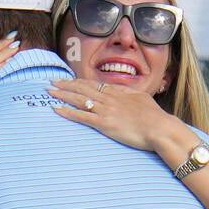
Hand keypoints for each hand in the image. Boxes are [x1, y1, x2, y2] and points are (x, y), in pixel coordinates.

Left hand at [47, 78, 172, 151]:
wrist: (160, 128)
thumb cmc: (155, 117)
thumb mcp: (142, 98)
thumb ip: (129, 93)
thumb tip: (122, 91)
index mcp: (119, 92)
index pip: (94, 84)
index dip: (79, 82)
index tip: (69, 80)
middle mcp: (110, 98)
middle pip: (83, 88)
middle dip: (66, 84)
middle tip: (52, 81)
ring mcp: (106, 110)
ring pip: (79, 99)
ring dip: (62, 95)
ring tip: (49, 92)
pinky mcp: (104, 124)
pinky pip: (82, 116)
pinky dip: (67, 112)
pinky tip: (56, 109)